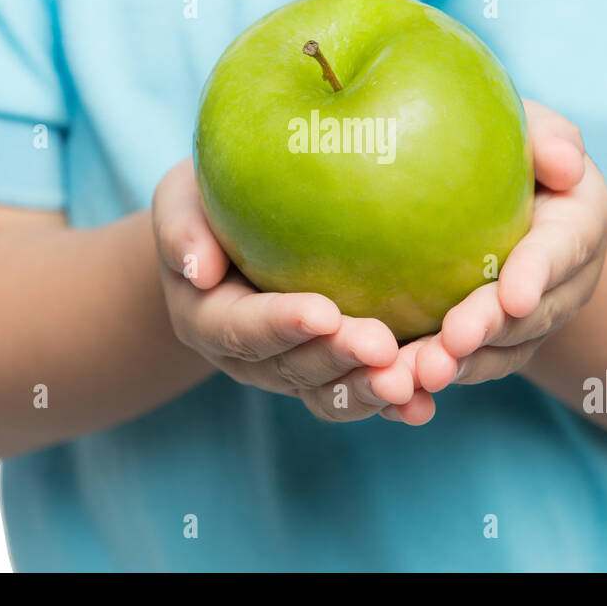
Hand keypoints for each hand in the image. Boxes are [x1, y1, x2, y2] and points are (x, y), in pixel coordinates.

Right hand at [152, 160, 434, 423]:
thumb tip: (196, 267)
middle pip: (293, 369)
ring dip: (370, 392)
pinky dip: (393, 404)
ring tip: (411, 382)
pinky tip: (425, 405)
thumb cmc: (207, 203)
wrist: (231, 237)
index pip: (242, 328)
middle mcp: (251, 358)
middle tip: (382, 346)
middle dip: (338, 360)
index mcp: (208, 318)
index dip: (282, 324)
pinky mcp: (333, 373)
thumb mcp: (181, 200)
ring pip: (330, 394)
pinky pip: (361, 394)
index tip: (323, 312)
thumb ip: (181, 227)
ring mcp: (293, 371)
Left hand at [415, 101, 606, 391]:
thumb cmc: (516, 148)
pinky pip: (468, 366)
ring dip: (460, 365)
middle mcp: (566, 281)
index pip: (562, 249)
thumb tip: (563, 162)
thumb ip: (552, 137)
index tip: (512, 295)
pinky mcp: (494, 342)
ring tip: (418, 374)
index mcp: (581, 222)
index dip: (538, 274)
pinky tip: (397, 386)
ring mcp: (532, 319)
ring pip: (498, 351)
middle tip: (452, 342)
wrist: (508, 195)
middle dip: (491, 331)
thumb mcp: (537, 128)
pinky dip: (434, 377)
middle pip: (530, 314)